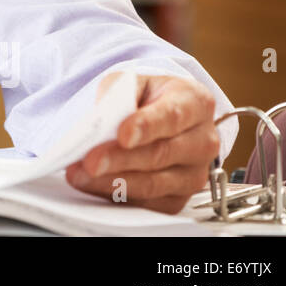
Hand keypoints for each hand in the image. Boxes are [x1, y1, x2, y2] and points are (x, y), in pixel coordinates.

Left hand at [66, 72, 220, 213]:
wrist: (158, 115)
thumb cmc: (147, 98)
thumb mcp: (132, 83)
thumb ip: (118, 93)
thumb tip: (102, 117)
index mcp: (196, 103)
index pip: (172, 116)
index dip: (147, 126)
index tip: (123, 135)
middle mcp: (202, 141)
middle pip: (160, 154)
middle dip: (121, 159)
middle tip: (91, 161)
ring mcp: (194, 173)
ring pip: (153, 183)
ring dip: (114, 182)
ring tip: (82, 175)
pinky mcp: (179, 197)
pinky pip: (148, 203)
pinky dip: (117, 196)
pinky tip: (93, 186)